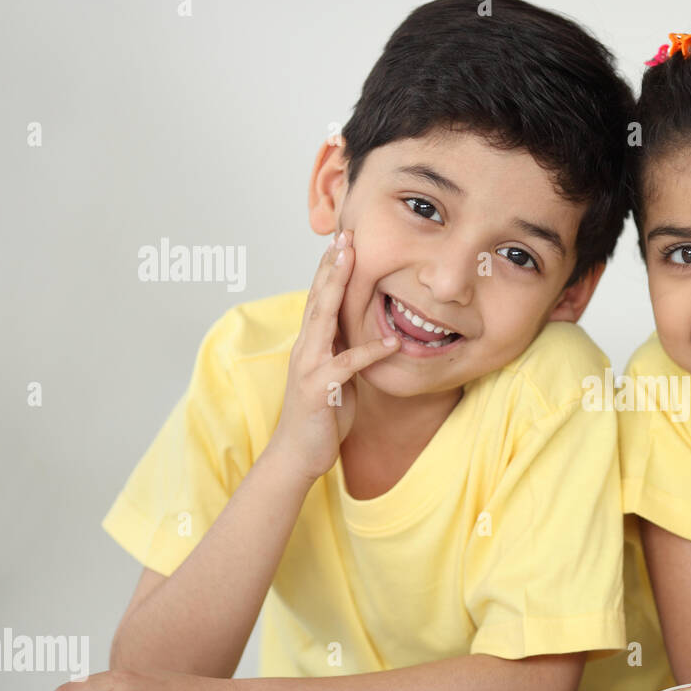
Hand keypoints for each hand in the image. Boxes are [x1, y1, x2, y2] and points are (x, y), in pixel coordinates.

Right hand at [267, 230, 400, 482]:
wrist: (298, 455)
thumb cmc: (322, 416)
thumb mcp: (338, 376)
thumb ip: (346, 351)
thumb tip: (366, 332)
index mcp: (312, 344)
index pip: (321, 298)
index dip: (331, 269)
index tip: (345, 241)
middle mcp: (307, 348)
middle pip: (319, 298)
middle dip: (332, 265)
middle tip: (344, 235)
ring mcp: (310, 366)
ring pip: (323, 318)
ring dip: (338, 288)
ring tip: (354, 262)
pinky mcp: (319, 389)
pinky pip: (347, 365)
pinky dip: (370, 352)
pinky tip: (392, 342)